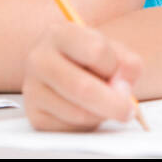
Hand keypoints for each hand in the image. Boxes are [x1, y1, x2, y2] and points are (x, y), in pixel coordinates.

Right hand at [22, 21, 143, 130]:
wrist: (61, 69)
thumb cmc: (89, 59)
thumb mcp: (112, 51)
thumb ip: (127, 64)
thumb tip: (122, 89)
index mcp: (59, 33)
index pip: (96, 51)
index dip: (114, 68)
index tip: (120, 76)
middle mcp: (39, 58)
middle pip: (82, 87)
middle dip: (113, 103)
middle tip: (129, 111)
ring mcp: (32, 88)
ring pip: (77, 112)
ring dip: (99, 114)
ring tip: (101, 104)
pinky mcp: (34, 115)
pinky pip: (70, 128)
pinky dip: (86, 125)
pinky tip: (85, 111)